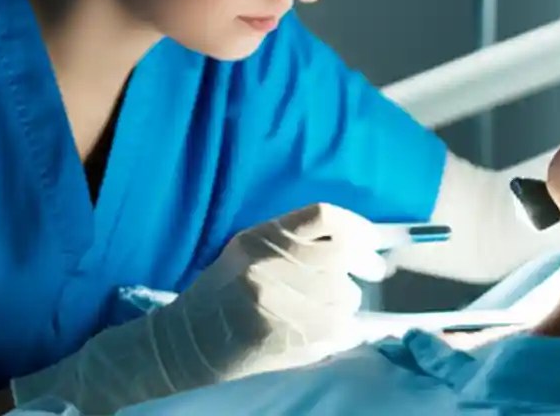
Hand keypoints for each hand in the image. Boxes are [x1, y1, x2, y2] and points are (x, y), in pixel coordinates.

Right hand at [11, 203, 387, 414]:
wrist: (185, 343)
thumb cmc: (222, 295)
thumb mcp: (249, 252)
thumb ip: (295, 241)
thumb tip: (358, 241)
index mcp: (259, 238)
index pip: (323, 216)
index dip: (357, 226)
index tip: (372, 240)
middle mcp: (267, 265)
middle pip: (340, 255)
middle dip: (364, 264)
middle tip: (373, 270)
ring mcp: (274, 302)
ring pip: (343, 296)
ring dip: (350, 302)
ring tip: (338, 306)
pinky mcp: (280, 337)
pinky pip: (336, 330)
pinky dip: (345, 330)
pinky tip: (337, 330)